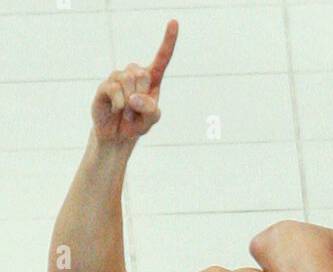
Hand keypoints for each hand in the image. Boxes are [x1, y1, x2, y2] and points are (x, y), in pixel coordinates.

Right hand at [92, 19, 177, 145]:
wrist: (117, 136)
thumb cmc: (137, 124)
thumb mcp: (151, 119)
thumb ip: (151, 109)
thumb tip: (134, 98)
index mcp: (151, 79)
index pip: (162, 58)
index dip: (168, 41)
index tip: (174, 22)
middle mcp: (134, 73)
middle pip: (142, 74)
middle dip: (142, 96)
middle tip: (136, 110)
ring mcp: (118, 78)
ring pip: (128, 80)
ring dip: (130, 103)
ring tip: (127, 112)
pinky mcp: (105, 86)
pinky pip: (115, 90)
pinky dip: (120, 105)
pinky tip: (117, 110)